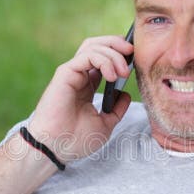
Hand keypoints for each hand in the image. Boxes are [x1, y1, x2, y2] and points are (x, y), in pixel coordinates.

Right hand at [26, 34, 133, 161]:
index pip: (104, 58)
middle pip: (98, 45)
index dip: (121, 54)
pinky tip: (112, 76)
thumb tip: (125, 94)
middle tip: (133, 53)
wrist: (57, 149)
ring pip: (93, 46)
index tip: (136, 61)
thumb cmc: (75, 140)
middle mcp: (79, 76)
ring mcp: (71, 73)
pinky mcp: (65, 73)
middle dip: (118, 45)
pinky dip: (104, 61)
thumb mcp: (105, 124)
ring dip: (113, 53)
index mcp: (87, 85)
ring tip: (124, 71)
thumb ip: (116, 109)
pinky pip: (87, 56)